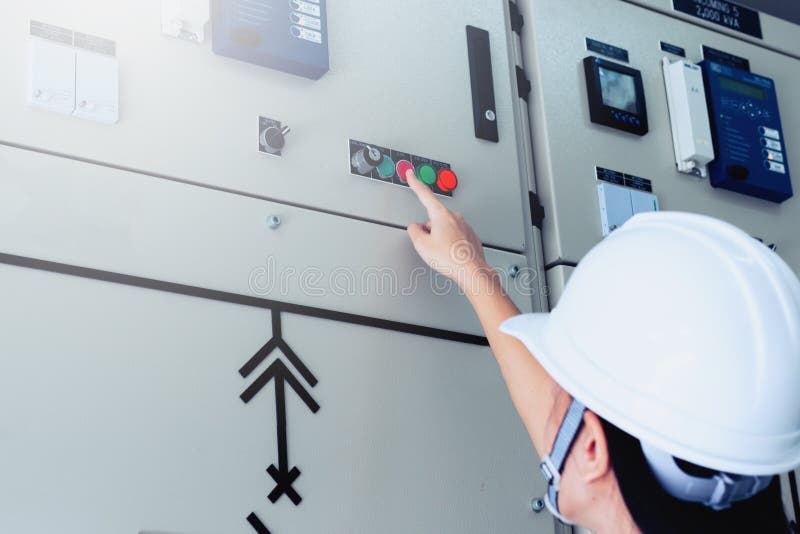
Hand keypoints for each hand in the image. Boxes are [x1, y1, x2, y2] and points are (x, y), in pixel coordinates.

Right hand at [405, 169, 488, 284]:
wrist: (471, 271)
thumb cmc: (450, 258)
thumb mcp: (421, 245)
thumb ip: (414, 231)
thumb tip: (415, 227)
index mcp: (441, 215)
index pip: (424, 194)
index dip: (415, 183)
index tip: (411, 174)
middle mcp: (455, 217)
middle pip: (433, 218)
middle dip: (428, 229)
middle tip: (429, 246)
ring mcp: (464, 226)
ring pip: (444, 228)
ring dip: (440, 238)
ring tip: (442, 254)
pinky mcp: (470, 236)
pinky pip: (455, 236)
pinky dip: (450, 244)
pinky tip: (449, 255)